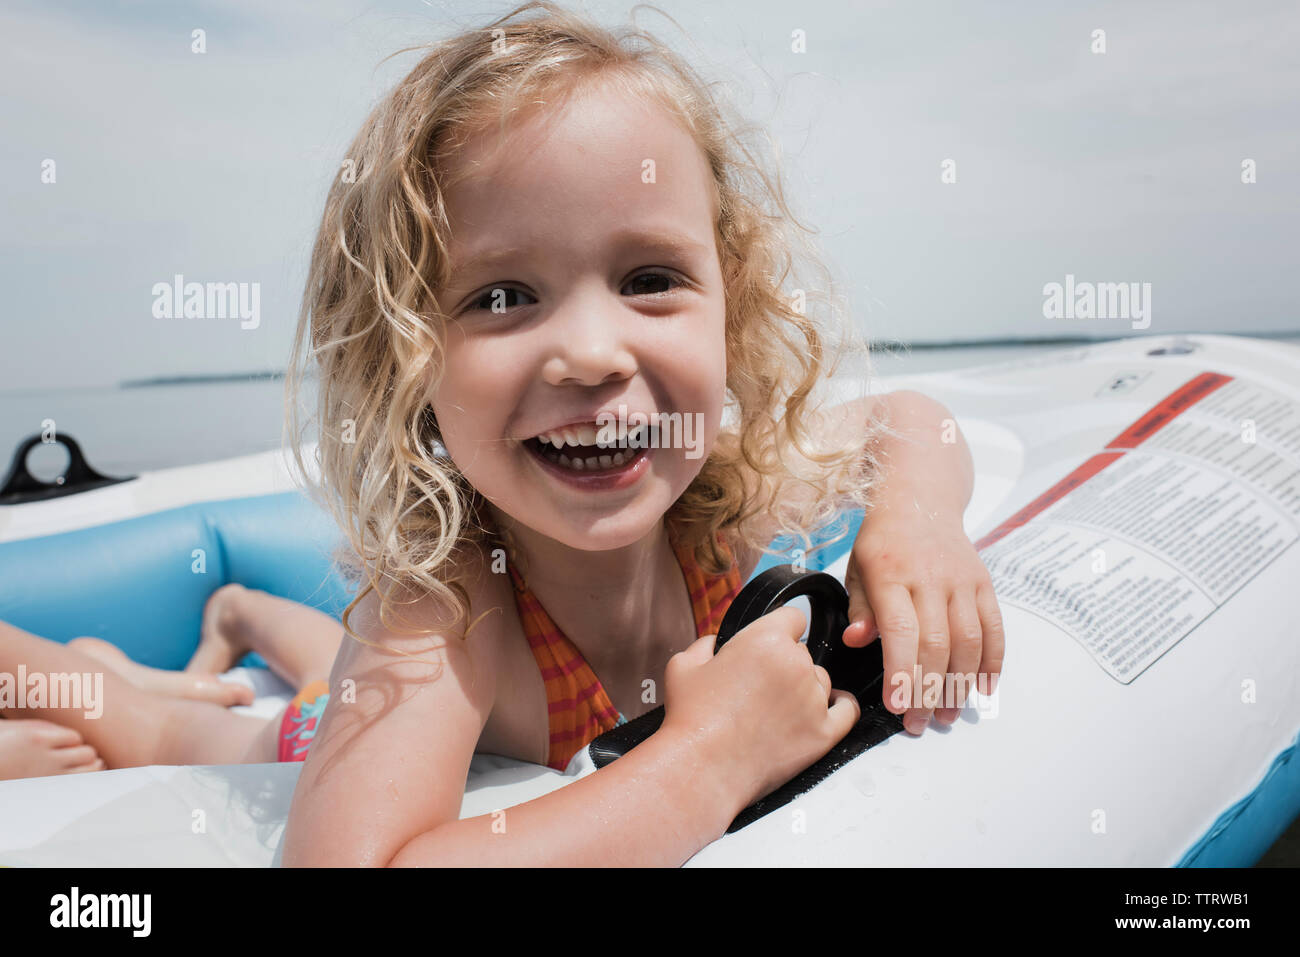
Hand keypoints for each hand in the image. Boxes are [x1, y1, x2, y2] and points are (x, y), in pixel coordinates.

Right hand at [660, 608, 860, 811]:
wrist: (701, 768)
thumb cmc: (691, 718)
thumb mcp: (684, 665)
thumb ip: (706, 643)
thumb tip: (717, 643)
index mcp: (765, 640)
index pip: (794, 616)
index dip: (781, 628)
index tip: (773, 641)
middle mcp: (796, 665)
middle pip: (804, 652)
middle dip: (785, 664)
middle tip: (759, 687)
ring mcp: (814, 700)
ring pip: (821, 680)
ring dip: (805, 688)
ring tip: (775, 709)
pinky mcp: (824, 733)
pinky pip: (847, 710)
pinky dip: (840, 706)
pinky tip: (830, 707)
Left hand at [841, 511, 1004, 733]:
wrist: (920, 498)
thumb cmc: (883, 542)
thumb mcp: (858, 569)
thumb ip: (859, 608)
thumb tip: (856, 641)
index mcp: (891, 574)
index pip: (900, 631)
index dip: (900, 673)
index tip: (896, 706)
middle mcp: (930, 578)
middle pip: (936, 644)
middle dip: (928, 690)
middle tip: (919, 722)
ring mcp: (961, 580)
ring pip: (968, 641)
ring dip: (960, 685)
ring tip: (947, 714)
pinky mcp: (984, 584)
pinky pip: (994, 628)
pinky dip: (992, 662)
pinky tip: (983, 689)